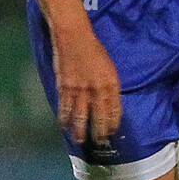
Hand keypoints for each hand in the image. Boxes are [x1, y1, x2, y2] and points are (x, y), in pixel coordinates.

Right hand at [51, 25, 121, 145]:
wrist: (75, 37)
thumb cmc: (95, 50)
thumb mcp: (110, 68)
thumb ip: (110, 87)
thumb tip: (109, 104)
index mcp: (111, 84)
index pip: (114, 110)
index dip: (113, 124)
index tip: (112, 132)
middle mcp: (97, 89)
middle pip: (99, 117)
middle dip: (99, 132)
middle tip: (99, 142)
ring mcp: (79, 89)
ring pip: (80, 116)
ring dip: (80, 131)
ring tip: (80, 140)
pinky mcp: (65, 87)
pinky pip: (64, 107)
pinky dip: (64, 119)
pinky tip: (64, 126)